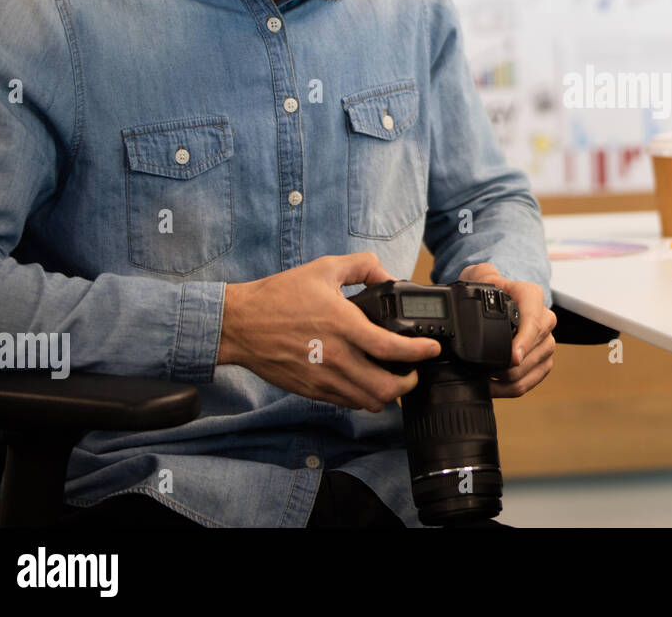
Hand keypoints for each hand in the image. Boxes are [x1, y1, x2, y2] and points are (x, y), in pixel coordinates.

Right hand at [219, 252, 441, 410]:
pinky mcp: (311, 390)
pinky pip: (346, 404)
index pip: (390, 348)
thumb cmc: (279, 296)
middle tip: (414, 371)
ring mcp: (322, 378)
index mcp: (342, 325)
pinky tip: (365, 383)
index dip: (419, 353)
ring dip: (387, 395)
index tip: (432, 350)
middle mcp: (335, 356)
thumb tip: (386, 275)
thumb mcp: (323, 268)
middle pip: (385, 389)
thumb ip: (361, 267)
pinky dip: (362, 398)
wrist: (239, 324)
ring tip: (393, 380)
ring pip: (367, 402)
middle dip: (409, 383)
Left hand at [457, 263, 555, 397]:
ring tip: (480, 378)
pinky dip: (507, 390)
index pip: (535, 320)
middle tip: (479, 370)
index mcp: (533, 297)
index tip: (512, 356)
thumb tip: (486, 283)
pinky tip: (490, 385)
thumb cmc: (487, 290)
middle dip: (504, 366)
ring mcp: (546, 343)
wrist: (496, 304)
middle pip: (530, 352)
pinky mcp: (542, 363)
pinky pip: (528, 384)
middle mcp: (545, 320)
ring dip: (503, 380)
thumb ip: (481, 275)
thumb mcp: (480, 276)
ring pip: (527, 371)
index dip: (524, 341)